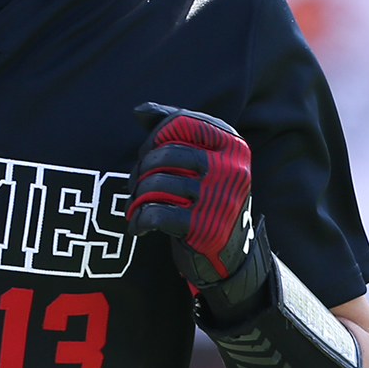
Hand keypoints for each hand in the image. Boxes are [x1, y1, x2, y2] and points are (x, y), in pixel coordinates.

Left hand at [125, 103, 267, 319]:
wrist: (231, 257)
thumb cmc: (208, 200)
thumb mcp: (202, 162)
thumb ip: (175, 131)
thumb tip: (140, 110)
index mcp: (233, 145)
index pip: (181, 121)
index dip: (156, 135)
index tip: (149, 153)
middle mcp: (231, 168)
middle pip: (164, 152)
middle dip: (140, 168)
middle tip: (135, 185)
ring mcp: (219, 198)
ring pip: (155, 182)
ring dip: (136, 196)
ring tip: (137, 206)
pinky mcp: (204, 229)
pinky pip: (155, 214)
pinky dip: (138, 220)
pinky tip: (138, 227)